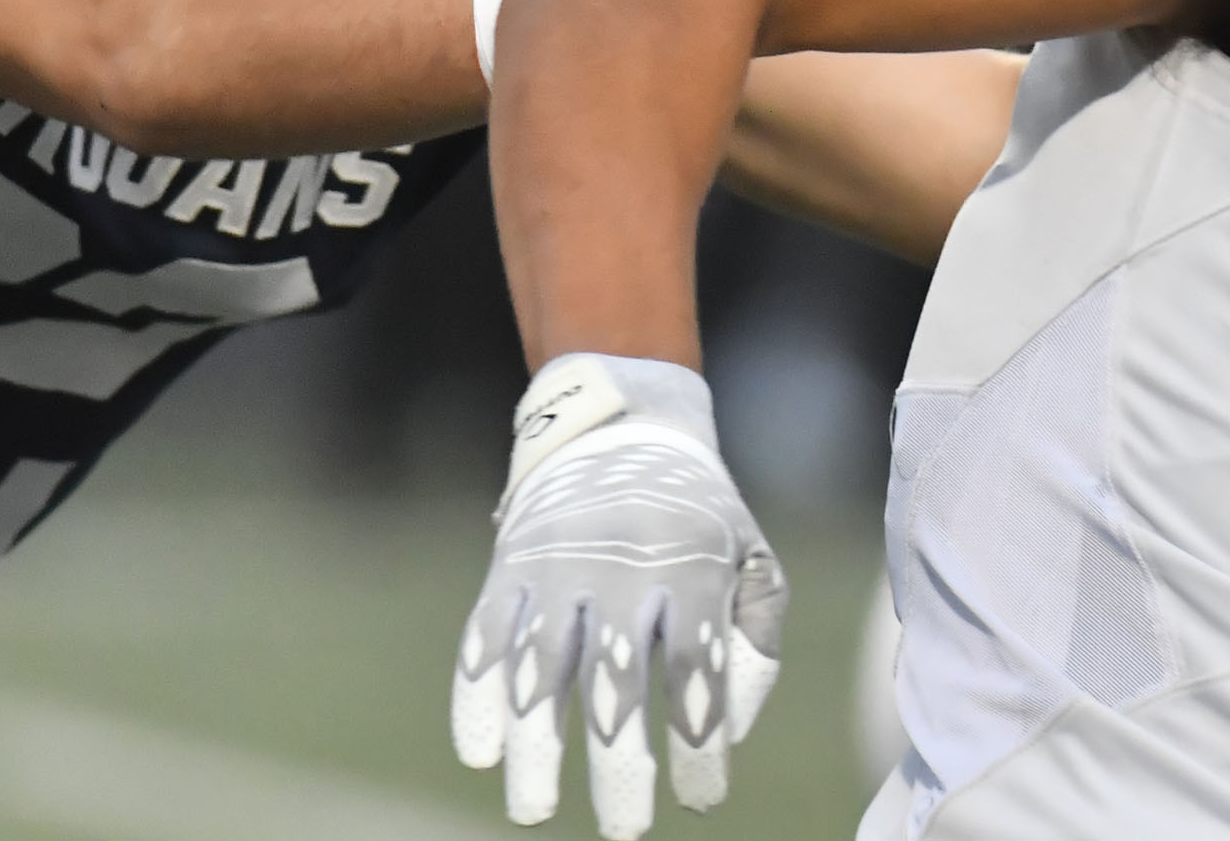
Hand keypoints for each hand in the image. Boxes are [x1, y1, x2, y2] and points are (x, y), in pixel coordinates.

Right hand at [453, 354, 786, 836]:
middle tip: (625, 828)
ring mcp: (559, 565)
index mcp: (693, 564)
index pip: (697, 666)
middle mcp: (622, 565)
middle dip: (619, 763)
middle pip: (616, 678)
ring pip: (541, 666)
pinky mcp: (509, 566)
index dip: (699, 741)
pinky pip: (485, 637)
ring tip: (535, 807)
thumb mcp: (749, 559)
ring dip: (535, 744)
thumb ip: (754, 643)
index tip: (700, 799)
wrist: (621, 428)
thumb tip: (725, 727)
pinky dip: (475, 695)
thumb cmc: (699, 518)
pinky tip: (480, 751)